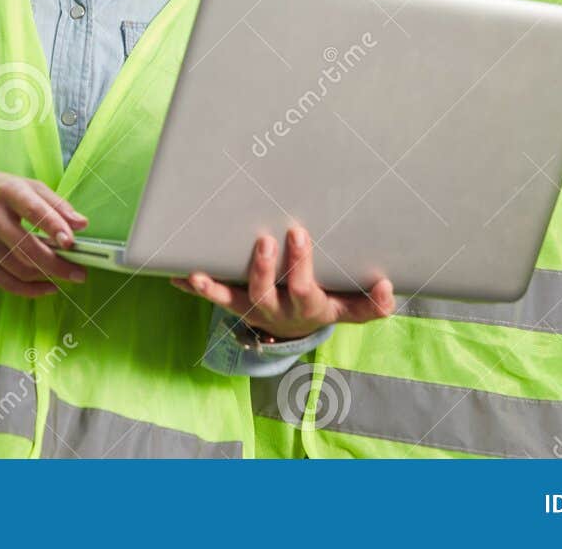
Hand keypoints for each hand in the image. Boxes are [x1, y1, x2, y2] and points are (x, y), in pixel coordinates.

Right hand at [0, 169, 89, 297]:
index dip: (53, 226)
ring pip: (19, 268)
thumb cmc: (0, 192)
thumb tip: (81, 224)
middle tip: (80, 273)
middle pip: (27, 248)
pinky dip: (31, 290)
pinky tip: (48, 286)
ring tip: (67, 276)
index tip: (71, 242)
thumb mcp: (27, 186)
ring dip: (47, 276)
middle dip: (56, 264)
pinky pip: (7, 282)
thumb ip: (56, 204)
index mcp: (9, 192)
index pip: (33, 210)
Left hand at [172, 226, 394, 338]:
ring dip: (213, 287)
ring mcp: (250, 307)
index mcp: (305, 306)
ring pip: (230, 300)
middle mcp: (274, 310)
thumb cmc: (324, 304)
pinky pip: (210, 296)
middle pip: (264, 293)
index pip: (304, 289)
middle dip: (262, 267)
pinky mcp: (232, 303)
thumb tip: (387, 289)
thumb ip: (370, 304)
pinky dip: (192, 286)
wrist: (296, 329)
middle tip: (263, 238)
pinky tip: (174, 273)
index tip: (299, 232)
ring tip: (196, 273)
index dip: (301, 266)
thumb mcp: (348, 307)